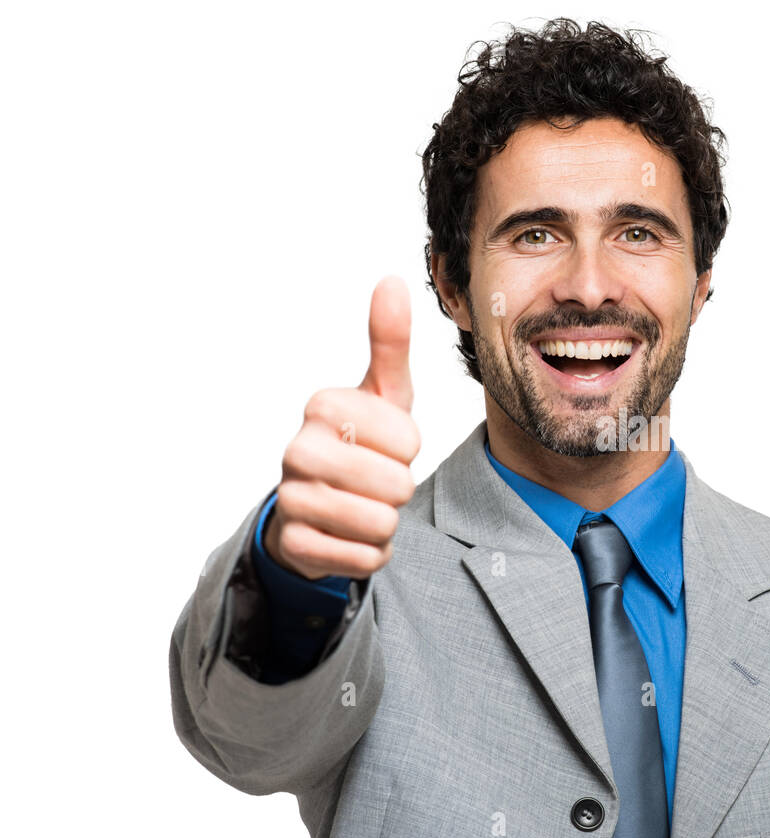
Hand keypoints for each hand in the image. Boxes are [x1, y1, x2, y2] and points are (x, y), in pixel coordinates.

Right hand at [264, 276, 420, 580]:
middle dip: (399, 488)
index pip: (408, 439)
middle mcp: (297, 449)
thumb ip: (390, 341)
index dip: (409, 449)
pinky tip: (351, 535)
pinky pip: (363, 557)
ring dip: (386, 521)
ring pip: (380, 522)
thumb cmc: (361, 441)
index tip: (386, 444)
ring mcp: (291, 497)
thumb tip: (391, 281)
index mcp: (323, 406)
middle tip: (376, 479)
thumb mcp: (383, 393)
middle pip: (397, 484)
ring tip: (365, 505)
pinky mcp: (296, 544)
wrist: (317, 505)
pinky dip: (370, 552)